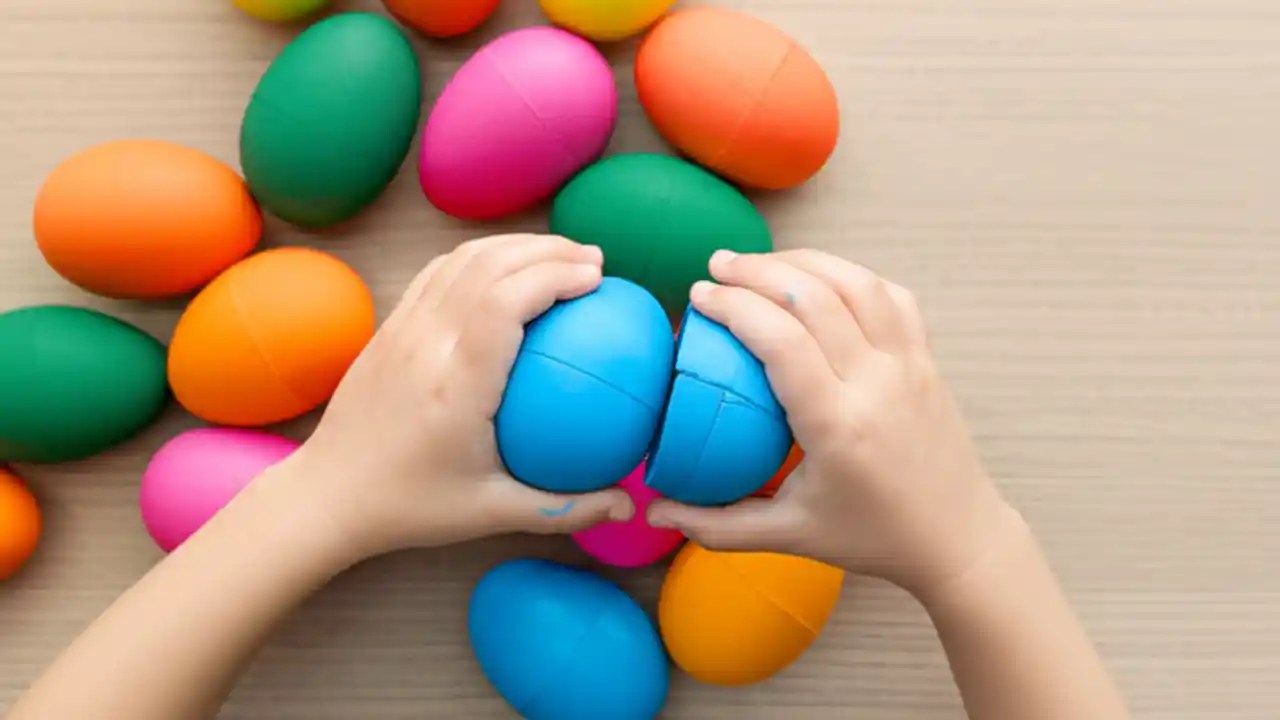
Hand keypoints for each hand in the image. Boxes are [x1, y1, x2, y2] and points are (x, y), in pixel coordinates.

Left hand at [275, 234, 632, 562]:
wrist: (328, 495)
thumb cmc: (411, 506)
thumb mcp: (492, 513)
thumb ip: (564, 507)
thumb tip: (626, 503)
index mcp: (456, 385)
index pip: (506, 303)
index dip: (554, 275)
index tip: (597, 277)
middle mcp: (426, 345)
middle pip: (488, 266)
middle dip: (548, 250)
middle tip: (595, 261)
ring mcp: (401, 330)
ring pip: (460, 260)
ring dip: (514, 246)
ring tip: (559, 256)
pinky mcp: (388, 329)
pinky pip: (437, 274)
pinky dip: (479, 259)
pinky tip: (507, 272)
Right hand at [647, 250, 1013, 595]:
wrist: (958, 539)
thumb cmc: (870, 538)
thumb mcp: (788, 536)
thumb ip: (715, 526)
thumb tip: (653, 510)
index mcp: (838, 426)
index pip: (782, 341)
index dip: (734, 306)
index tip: (698, 296)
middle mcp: (878, 384)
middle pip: (814, 298)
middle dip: (757, 270)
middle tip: (716, 266)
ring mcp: (909, 365)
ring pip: (857, 283)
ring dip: (803, 261)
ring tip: (760, 262)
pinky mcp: (926, 359)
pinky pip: (890, 295)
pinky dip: (849, 275)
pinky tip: (818, 279)